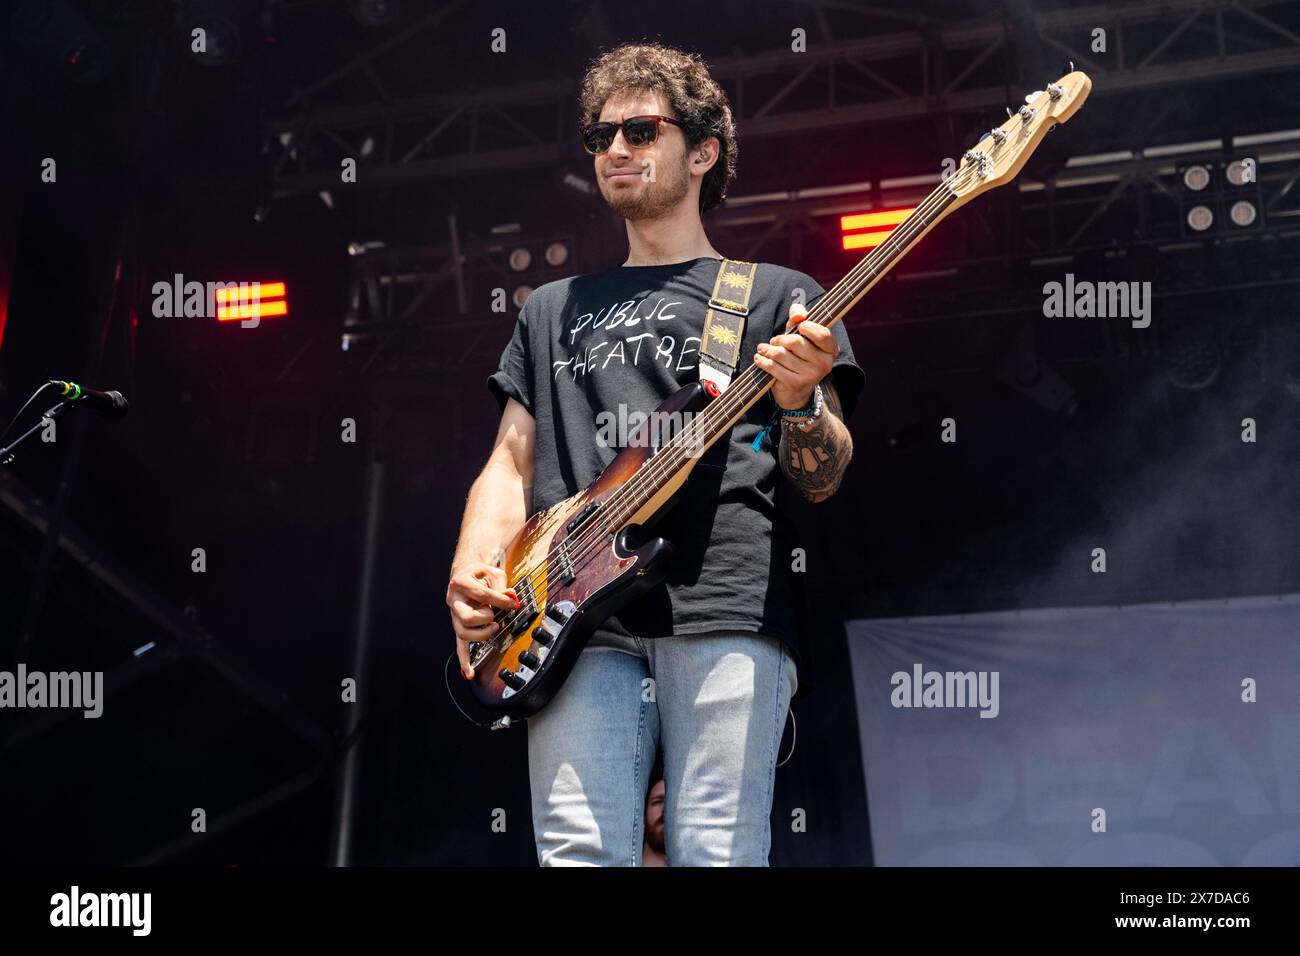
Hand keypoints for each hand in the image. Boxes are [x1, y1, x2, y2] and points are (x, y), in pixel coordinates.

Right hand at [446, 561, 516, 679]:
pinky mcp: (459, 625)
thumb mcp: (492, 572)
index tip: (512, 604)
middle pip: (467, 618)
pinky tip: (468, 673)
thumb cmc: (479, 573)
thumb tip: (511, 598)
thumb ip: (502, 585)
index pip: (482, 595)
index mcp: (460, 582)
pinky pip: (459, 645)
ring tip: (494, 628)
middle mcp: (454, 600)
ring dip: (481, 634)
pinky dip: (464, 660)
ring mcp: (455, 615)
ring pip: (462, 632)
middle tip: (495, 616)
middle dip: (486, 619)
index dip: (500, 600)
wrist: (465, 572)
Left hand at [753, 301, 838, 409]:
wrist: (797, 393)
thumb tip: (797, 315)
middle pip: (796, 342)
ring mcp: (810, 376)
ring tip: (763, 349)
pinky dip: (762, 361)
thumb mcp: (802, 336)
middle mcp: (824, 364)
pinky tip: (759, 359)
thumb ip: (800, 318)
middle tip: (774, 341)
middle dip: (780, 339)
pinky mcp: (795, 384)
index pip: (822, 334)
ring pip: (781, 354)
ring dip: (767, 350)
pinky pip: (773, 367)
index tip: (798, 327)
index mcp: (831, 350)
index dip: (808, 327)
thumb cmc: (799, 358)